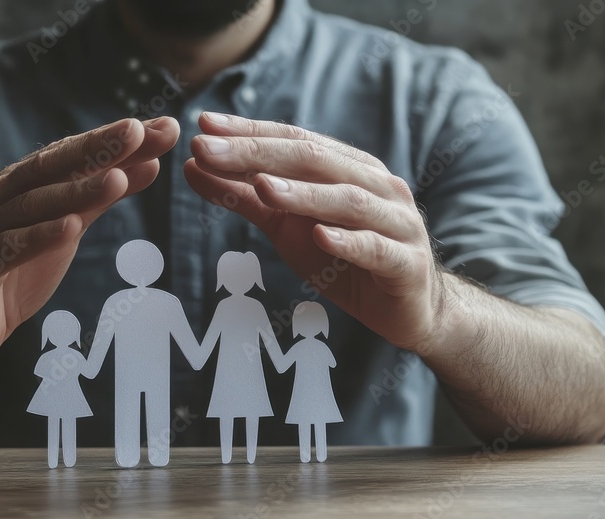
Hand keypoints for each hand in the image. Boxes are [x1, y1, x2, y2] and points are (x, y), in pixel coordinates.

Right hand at [0, 117, 179, 367]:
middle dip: (96, 149)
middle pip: (48, 169)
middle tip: (137, 131)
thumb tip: (148, 163)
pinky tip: (70, 228)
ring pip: (30, 207)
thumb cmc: (13, 275)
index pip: (69, 155)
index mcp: (16, 186)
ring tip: (117, 179)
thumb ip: (98, 198)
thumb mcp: (64, 231)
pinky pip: (6, 251)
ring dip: (75, 192)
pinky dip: (38, 238)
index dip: (112, 140)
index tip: (160, 126)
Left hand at [184, 113, 443, 352]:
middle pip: (316, 160)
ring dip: (303, 193)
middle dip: (259, 154)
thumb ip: (246, 198)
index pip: (294, 141)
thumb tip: (194, 166)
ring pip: (348, 201)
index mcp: (347, 168)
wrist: (410, 308)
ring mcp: (396, 222)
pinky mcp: (406, 263)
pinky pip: (376, 249)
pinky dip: (348, 241)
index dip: (249, 132)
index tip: (203, 125)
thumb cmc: (346, 261)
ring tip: (262, 188)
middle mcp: (375, 185)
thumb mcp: (288, 227)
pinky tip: (320, 237)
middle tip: (211, 149)